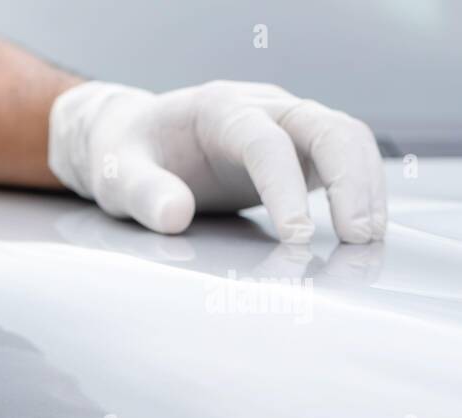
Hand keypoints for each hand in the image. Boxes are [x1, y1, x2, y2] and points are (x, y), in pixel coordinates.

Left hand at [48, 79, 386, 243]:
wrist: (134, 138)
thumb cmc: (128, 154)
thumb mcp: (119, 174)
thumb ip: (143, 193)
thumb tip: (173, 217)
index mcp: (217, 108)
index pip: (265, 140)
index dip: (284, 186)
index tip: (295, 236)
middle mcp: (261, 107)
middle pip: (326, 128)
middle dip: (350, 181)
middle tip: (357, 238)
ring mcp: (285, 125)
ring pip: (346, 139)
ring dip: (365, 186)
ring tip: (368, 240)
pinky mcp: (296, 149)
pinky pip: (343, 159)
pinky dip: (361, 189)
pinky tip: (364, 229)